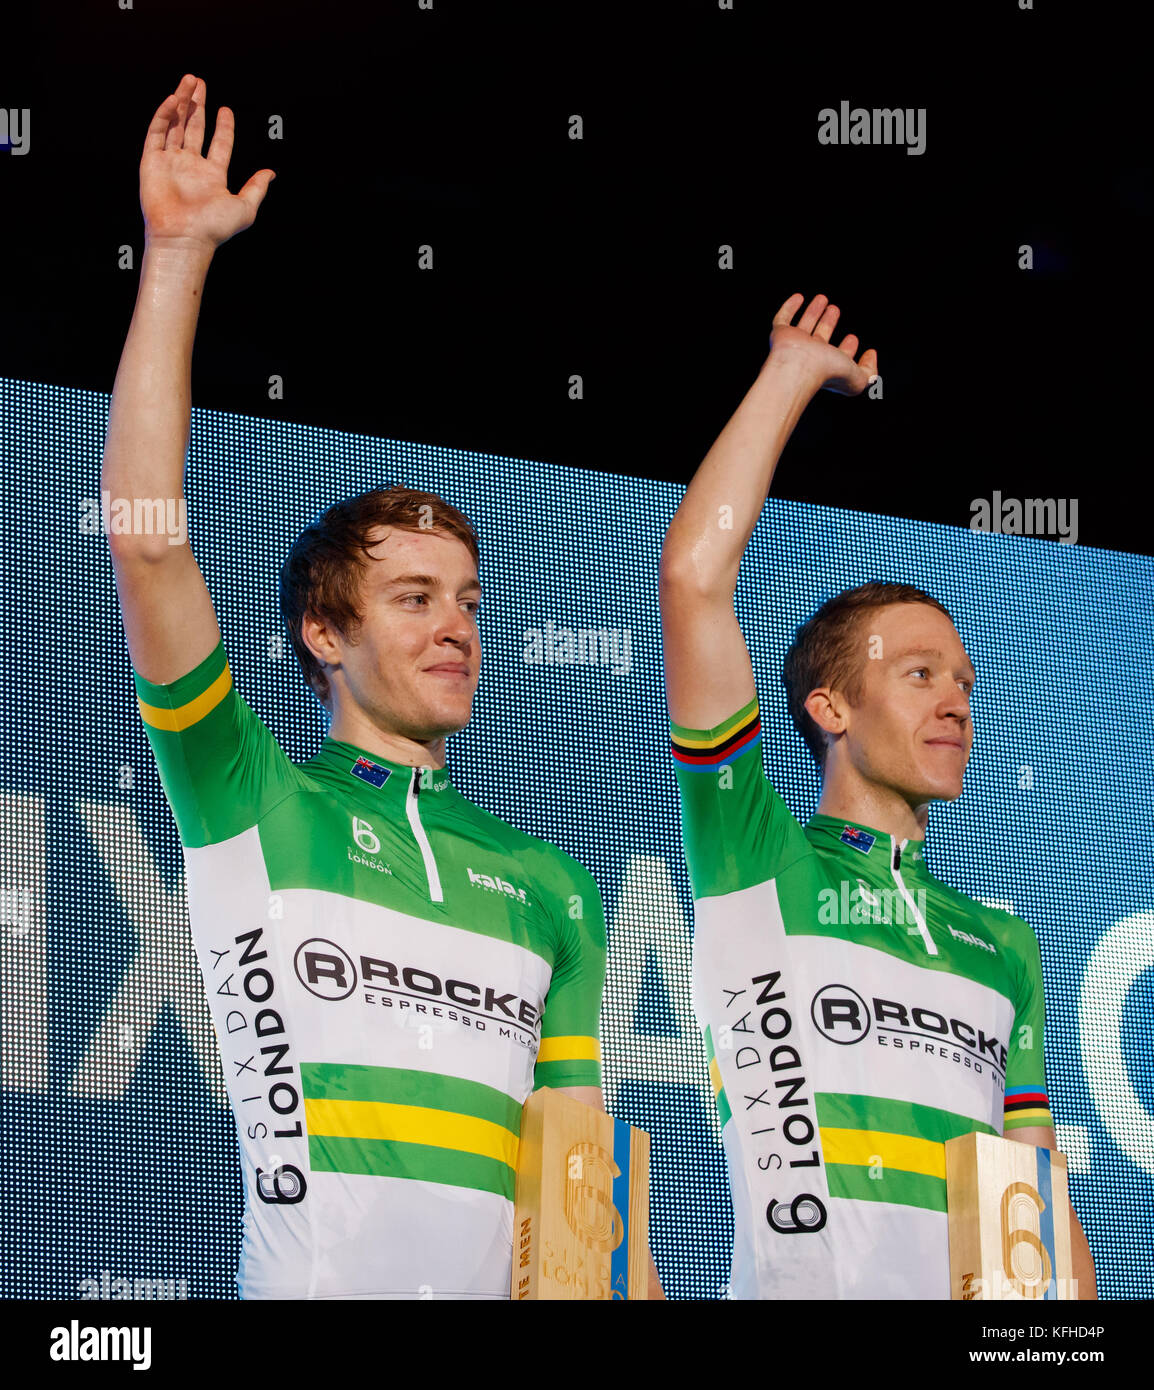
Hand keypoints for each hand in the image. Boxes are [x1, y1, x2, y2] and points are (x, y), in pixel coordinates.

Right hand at [140, 73, 274, 250]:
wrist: (184, 237)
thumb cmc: (214, 228)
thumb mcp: (245, 207)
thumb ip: (257, 187)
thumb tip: (271, 172)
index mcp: (212, 176)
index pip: (218, 144)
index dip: (223, 127)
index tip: (226, 109)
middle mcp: (190, 167)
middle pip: (194, 128)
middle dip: (198, 105)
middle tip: (199, 82)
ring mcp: (170, 163)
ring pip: (175, 125)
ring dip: (182, 102)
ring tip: (189, 80)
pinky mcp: (151, 162)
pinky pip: (157, 132)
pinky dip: (165, 115)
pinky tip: (175, 99)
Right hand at [767, 292, 876, 395]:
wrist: (799, 369)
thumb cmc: (828, 374)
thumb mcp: (859, 378)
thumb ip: (870, 371)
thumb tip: (871, 355)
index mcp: (827, 367)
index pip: (837, 357)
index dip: (846, 349)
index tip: (852, 338)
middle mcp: (810, 355)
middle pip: (820, 337)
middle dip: (828, 323)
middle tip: (835, 310)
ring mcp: (795, 344)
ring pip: (804, 325)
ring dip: (813, 312)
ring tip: (823, 298)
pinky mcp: (780, 334)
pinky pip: (782, 319)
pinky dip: (789, 308)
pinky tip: (798, 297)